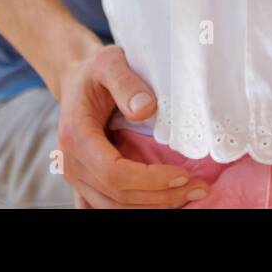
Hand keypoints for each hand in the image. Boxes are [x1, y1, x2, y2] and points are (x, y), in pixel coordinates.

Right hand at [55, 43, 211, 207]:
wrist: (76, 78)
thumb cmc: (95, 71)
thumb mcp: (109, 62)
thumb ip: (125, 83)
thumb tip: (146, 109)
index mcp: (76, 137)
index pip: (114, 173)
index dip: (150, 180)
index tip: (184, 174)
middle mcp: (71, 163)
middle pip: (117, 197)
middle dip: (161, 197)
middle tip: (199, 188)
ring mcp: (76, 177)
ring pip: (114, 208)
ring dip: (154, 206)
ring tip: (189, 195)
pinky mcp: (86, 182)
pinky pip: (108, 206)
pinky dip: (138, 208)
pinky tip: (163, 202)